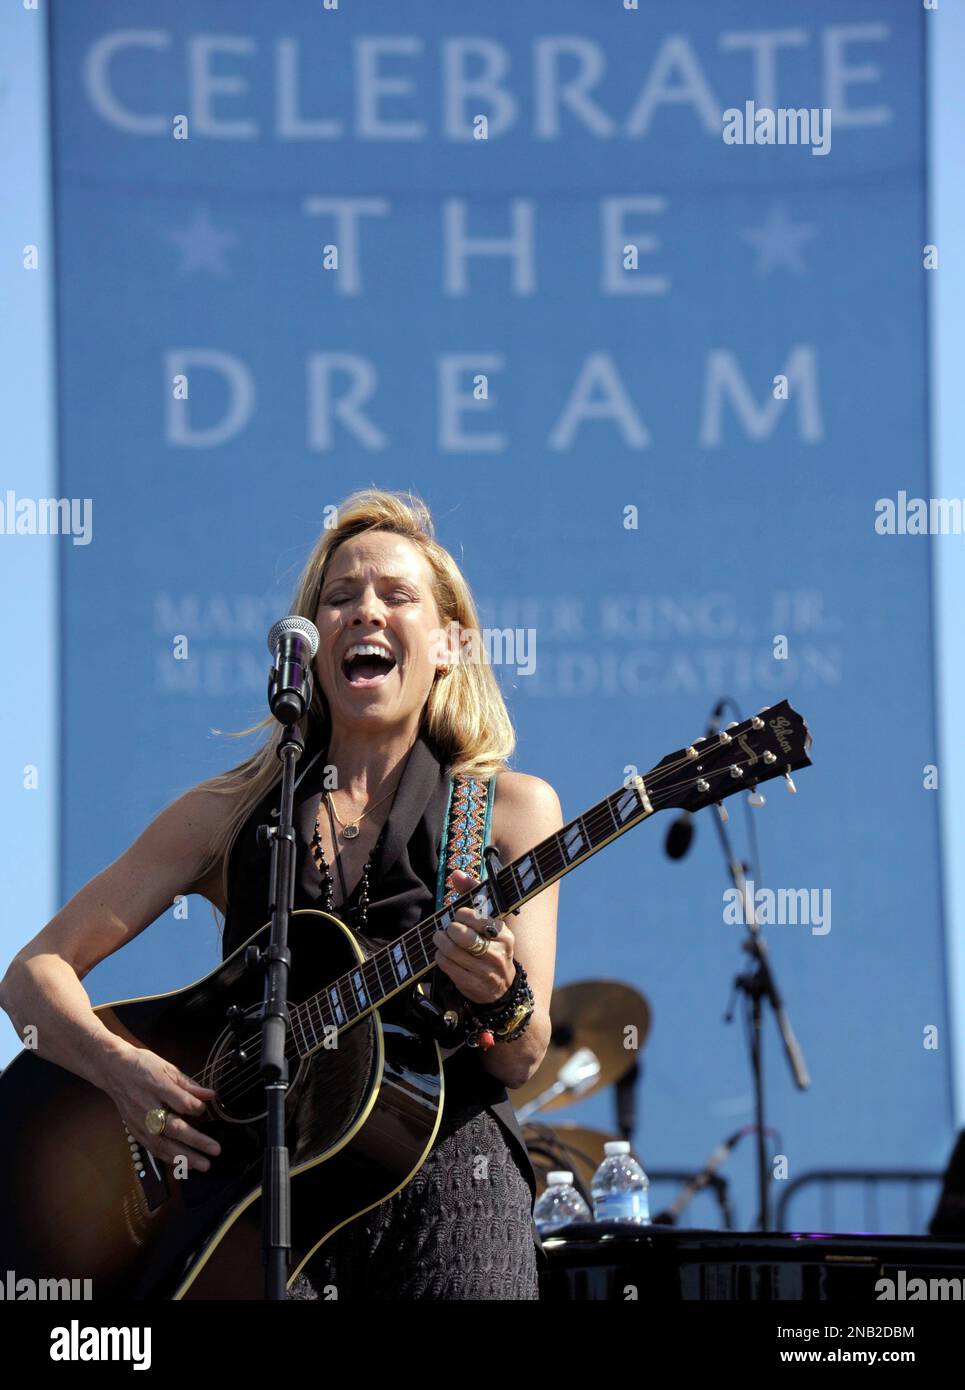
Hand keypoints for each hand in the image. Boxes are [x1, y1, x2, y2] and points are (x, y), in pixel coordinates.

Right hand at [102, 1044, 220, 1173]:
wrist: (113, 1070)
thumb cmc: (142, 1066)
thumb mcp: (166, 1067)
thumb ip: (188, 1084)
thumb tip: (210, 1095)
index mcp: (157, 1086)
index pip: (180, 1102)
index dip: (196, 1108)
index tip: (205, 1109)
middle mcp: (148, 1107)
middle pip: (173, 1128)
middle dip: (196, 1141)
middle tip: (215, 1150)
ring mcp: (140, 1122)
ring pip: (163, 1144)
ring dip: (184, 1156)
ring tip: (203, 1165)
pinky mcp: (135, 1131)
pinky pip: (153, 1148)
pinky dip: (169, 1158)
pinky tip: (183, 1164)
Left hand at [431, 868, 515, 1006]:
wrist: (502, 986)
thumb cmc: (491, 945)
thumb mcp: (488, 921)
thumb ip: (473, 894)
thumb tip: (456, 874)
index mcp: (504, 934)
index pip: (476, 918)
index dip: (461, 914)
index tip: (458, 915)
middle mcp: (498, 953)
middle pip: (463, 935)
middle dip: (449, 929)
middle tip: (447, 928)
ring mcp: (485, 971)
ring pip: (452, 951)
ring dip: (441, 942)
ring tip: (441, 938)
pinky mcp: (472, 985)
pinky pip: (447, 966)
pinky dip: (440, 956)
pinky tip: (443, 954)